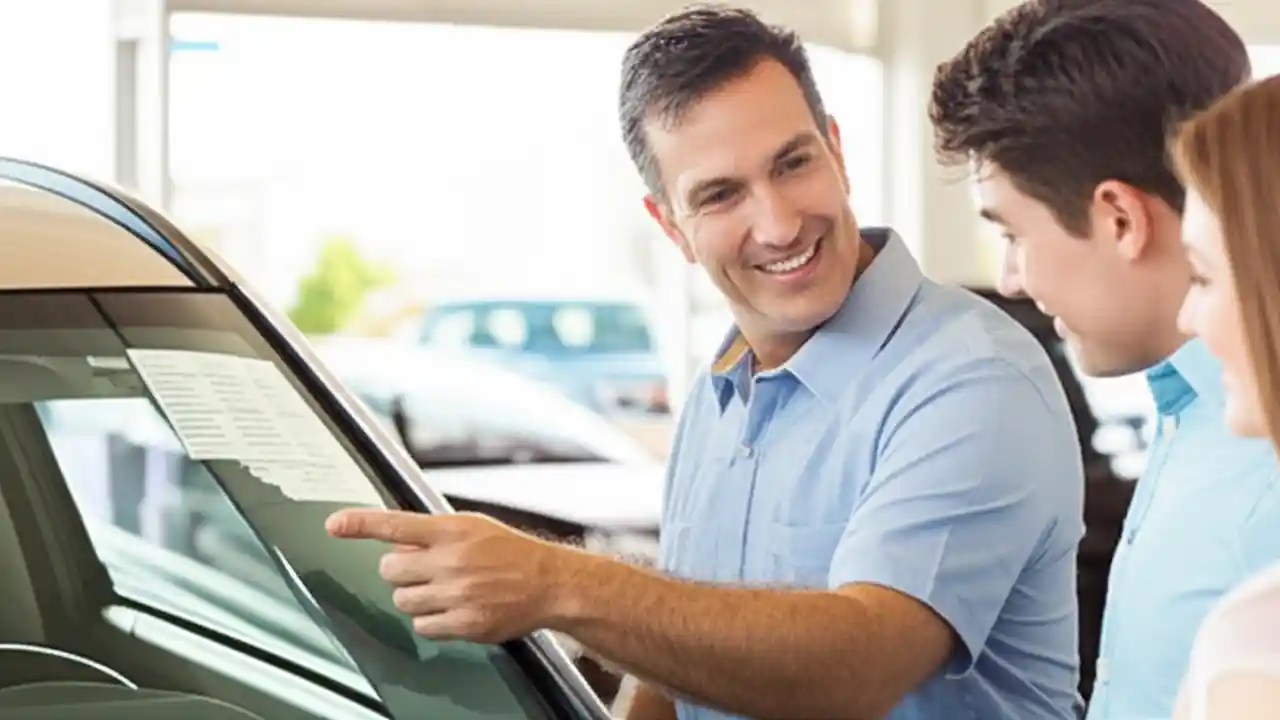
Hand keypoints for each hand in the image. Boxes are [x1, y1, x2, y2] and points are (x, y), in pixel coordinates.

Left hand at [325, 509, 574, 643]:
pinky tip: (452, 608)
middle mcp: (451, 560)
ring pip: (402, 600)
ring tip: (442, 589)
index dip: (360, 524)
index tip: (335, 525)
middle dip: (399, 570)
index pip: (395, 524)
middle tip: (421, 570)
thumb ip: (434, 532)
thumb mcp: (473, 527)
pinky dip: (431, 619)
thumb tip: (397, 543)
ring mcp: (456, 594)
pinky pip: (422, 626)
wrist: (548, 583)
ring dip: (414, 596)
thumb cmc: (512, 553)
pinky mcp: (463, 623)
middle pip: (389, 569)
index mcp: (452, 530)